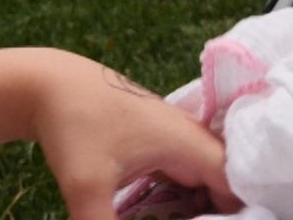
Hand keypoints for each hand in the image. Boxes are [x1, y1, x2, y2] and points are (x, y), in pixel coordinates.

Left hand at [25, 50, 238, 219]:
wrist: (50, 85)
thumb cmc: (75, 126)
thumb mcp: (85, 186)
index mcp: (188, 142)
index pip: (236, 182)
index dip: (242, 210)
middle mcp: (191, 137)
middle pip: (226, 181)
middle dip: (223, 211)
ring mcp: (177, 137)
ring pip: (207, 179)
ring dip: (204, 206)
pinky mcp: (160, 142)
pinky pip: (188, 174)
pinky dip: (188, 197)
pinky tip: (174, 216)